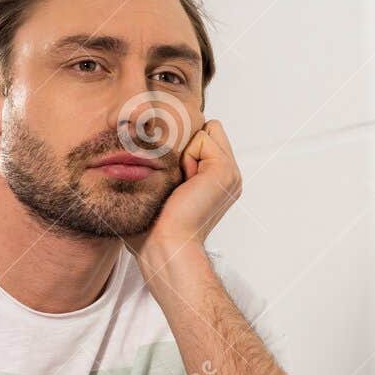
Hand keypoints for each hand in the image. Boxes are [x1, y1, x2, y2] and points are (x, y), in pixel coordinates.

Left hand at [124, 119, 241, 268]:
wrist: (166, 244)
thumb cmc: (155, 225)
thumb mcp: (161, 187)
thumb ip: (168, 163)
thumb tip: (144, 142)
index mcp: (216, 179)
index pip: (203, 136)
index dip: (183, 147)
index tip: (173, 179)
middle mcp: (227, 175)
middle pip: (207, 130)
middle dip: (186, 146)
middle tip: (178, 182)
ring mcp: (230, 172)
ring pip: (205, 131)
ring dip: (186, 152)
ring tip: (181, 184)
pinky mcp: (224, 170)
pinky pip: (203, 137)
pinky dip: (187, 156)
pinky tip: (184, 184)